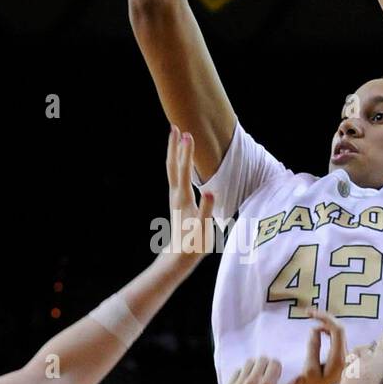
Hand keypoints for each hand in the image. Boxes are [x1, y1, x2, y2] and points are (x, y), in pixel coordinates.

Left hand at [167, 125, 214, 262]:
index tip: (188, 134)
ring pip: (172, 169)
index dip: (186, 152)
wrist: (179, 257)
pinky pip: (176, 175)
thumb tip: (210, 192)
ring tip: (176, 135)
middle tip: (176, 126)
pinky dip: (177, 163)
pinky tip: (181, 159)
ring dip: (174, 151)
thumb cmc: (193, 244)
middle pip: (173, 165)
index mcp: (183, 198)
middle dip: (175, 146)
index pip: (184, 170)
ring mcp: (175, 196)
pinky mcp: (178, 200)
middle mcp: (176, 194)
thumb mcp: (202, 229)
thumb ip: (206, 210)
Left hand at [216, 356, 299, 383]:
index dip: (277, 368)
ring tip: (256, 378)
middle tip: (267, 376)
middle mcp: (252, 381)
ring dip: (254, 367)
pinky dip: (243, 374)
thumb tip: (300, 378)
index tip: (277, 376)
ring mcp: (238, 383)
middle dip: (266, 365)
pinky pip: (237, 372)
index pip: (274, 363)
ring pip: (248, 363)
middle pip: (261, 360)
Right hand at [296, 306, 348, 383]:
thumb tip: (315, 330)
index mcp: (339, 359)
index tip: (307, 313)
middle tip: (307, 314)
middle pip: (339, 329)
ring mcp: (348, 360)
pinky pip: (338, 342)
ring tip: (311, 323)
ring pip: (339, 335)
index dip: (323, 316)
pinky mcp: (345, 362)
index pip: (336, 329)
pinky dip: (328, 334)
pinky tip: (318, 335)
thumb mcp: (308, 371)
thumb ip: (313, 349)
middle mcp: (348, 357)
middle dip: (324, 318)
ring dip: (325, 326)